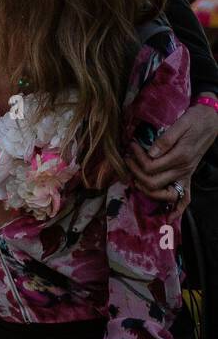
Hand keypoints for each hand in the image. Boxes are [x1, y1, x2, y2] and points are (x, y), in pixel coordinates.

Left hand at [129, 103, 217, 220]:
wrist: (211, 121)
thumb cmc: (195, 120)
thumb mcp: (181, 124)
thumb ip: (165, 140)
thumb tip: (149, 153)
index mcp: (180, 156)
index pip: (150, 166)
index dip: (136, 158)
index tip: (131, 145)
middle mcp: (183, 169)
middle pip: (152, 183)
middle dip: (135, 173)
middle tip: (128, 158)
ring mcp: (185, 175)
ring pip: (163, 194)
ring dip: (146, 189)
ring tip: (134, 175)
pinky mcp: (187, 176)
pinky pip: (185, 198)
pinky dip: (177, 209)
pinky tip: (169, 217)